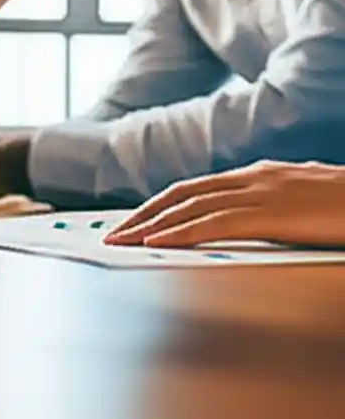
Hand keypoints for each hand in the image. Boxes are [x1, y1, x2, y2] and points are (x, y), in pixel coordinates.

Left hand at [104, 161, 344, 247]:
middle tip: (113, 235)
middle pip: (182, 194)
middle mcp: (253, 178)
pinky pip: (215, 223)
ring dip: (151, 225)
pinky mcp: (273, 213)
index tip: (133, 223)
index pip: (194, 188)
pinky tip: (158, 243)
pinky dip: (181, 232)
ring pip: (191, 206)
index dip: (159, 205)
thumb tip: (247, 222)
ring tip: (122, 242)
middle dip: (143, 215)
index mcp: (259, 174)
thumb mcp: (304, 201)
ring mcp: (263, 192)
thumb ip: (271, 207)